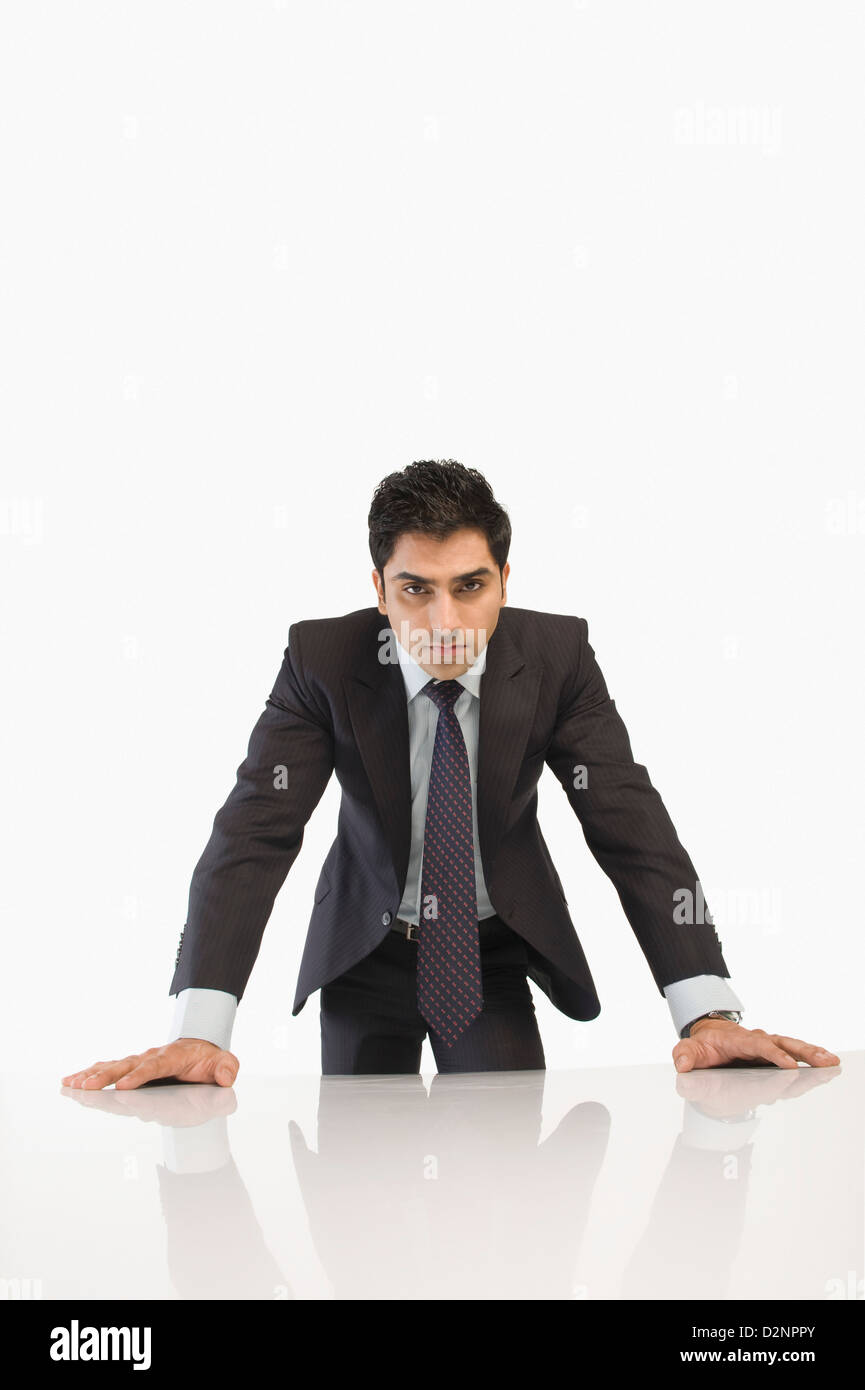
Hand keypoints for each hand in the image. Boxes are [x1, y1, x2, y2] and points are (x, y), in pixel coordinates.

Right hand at [61, 1039, 238, 1089]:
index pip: (154, 1066)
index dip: (139, 1076)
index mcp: (172, 1057)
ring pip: (112, 1066)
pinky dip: (89, 1074)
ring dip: (93, 1075)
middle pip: (126, 1066)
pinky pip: (108, 1069)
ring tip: (73, 1084)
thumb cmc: (208, 1059)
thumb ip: (226, 1068)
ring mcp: (138, 1061)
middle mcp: (150, 1057)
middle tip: (89, 1087)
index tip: (124, 1086)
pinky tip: (71, 1081)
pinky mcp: (130, 1068)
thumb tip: (226, 1077)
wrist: (199, 1048)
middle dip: (107, 1076)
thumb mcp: (223, 1062)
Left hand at [672, 1020, 839, 1072]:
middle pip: (783, 1044)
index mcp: (738, 1040)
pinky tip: (826, 1067)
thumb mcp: (689, 1049)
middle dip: (804, 1053)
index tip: (789, 1065)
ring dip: (813, 1055)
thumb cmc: (703, 1046)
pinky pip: (795, 1057)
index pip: (758, 1045)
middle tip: (824, 1060)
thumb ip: (684, 1055)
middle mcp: (758, 1041)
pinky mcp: (774, 1056)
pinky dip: (810, 1061)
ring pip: (793, 1049)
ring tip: (832, 1062)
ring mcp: (768, 1048)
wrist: (710, 1037)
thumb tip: (681, 1064)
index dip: (773, 1055)